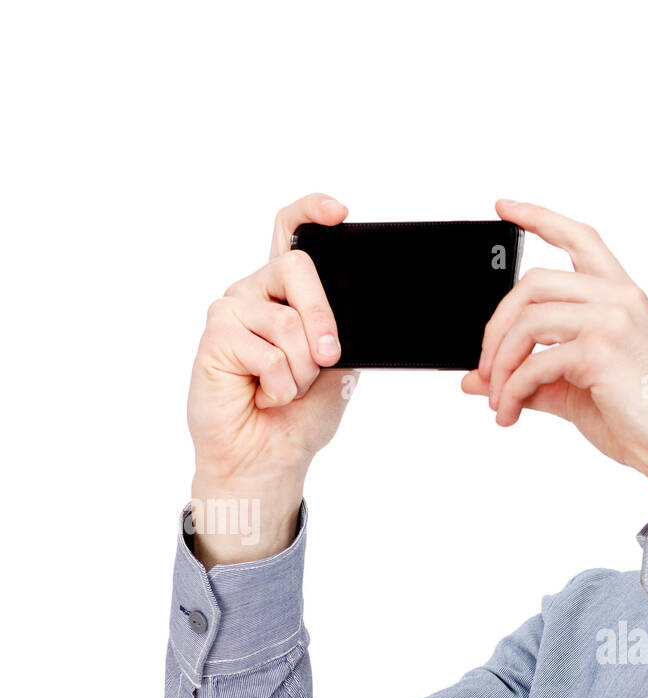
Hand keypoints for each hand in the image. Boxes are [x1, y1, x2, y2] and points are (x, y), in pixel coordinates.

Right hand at [185, 192, 356, 562]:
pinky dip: (279, 384)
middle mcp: (256, 294)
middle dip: (323, 318)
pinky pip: (267, 351)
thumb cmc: (300, 415)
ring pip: (287, 321)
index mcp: (287, 295)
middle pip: (298, 268)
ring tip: (284, 389)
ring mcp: (232, 312)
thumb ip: (341, 332)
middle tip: (328, 357)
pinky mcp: (216, 337)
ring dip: (302, 369)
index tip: (339, 212)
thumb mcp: (339, 370)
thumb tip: (352, 315)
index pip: (290, 234)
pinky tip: (261, 395)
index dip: (310, 211)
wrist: (269, 458)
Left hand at [465, 199, 647, 512]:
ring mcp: (613, 321)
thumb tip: (474, 381)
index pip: (579, 238)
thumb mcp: (576, 390)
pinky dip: (512, 390)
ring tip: (498, 400)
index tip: (503, 207)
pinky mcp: (602, 352)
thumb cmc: (641, 419)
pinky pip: (535, 362)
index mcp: (623, 296)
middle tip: (485, 368)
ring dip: (500, 363)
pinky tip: (510, 413)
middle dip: (496, 325)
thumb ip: (528, 377)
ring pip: (528, 320)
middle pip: (534, 282)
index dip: (538, 217)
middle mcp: (620, 298)